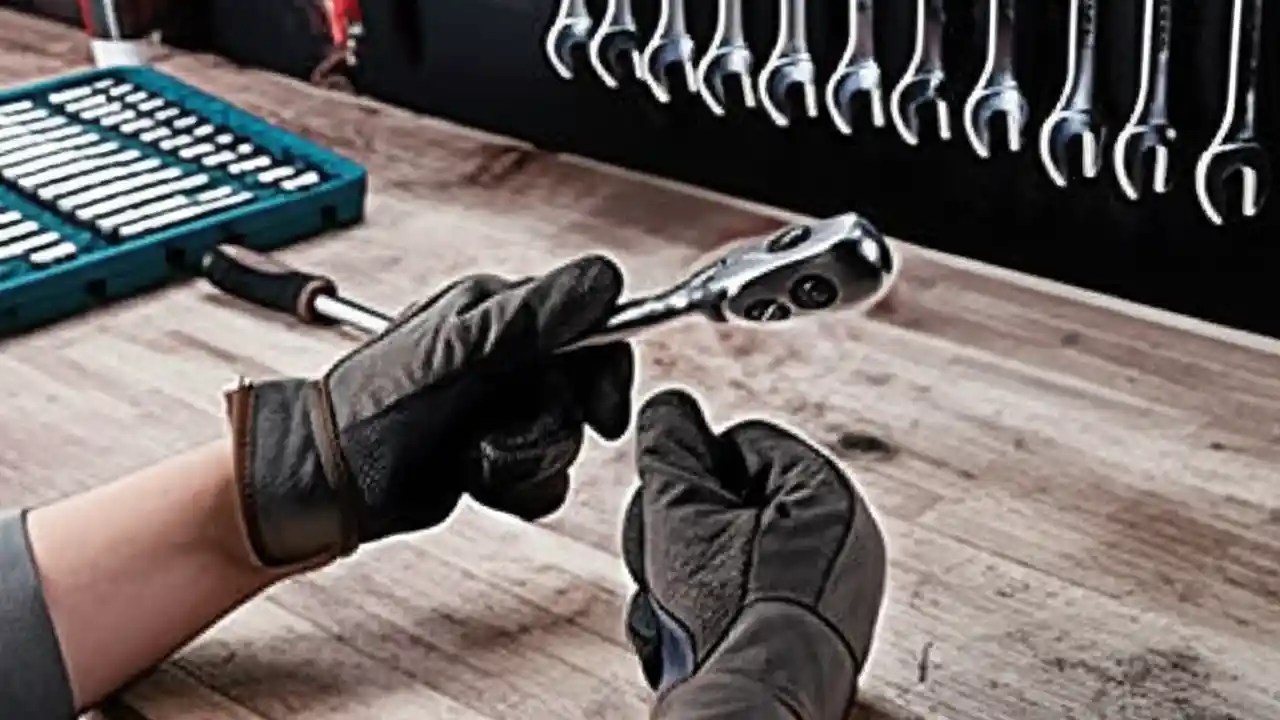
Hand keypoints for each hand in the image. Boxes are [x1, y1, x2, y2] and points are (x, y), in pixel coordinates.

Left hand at [224, 256, 633, 566]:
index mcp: (498, 311)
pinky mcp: (497, 450)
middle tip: (511, 437)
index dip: (603, 365)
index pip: (589, 320)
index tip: (600, 408)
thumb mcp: (461, 352)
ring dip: (528, 459)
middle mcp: (505, 353)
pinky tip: (478, 479)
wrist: (332, 481)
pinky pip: (545, 474)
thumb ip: (535, 316)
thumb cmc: (374, 410)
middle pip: (582, 388)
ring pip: (567, 436)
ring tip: (477, 459)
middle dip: (553, 425)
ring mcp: (502, 404)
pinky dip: (518, 487)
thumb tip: (600, 281)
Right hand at [623, 390, 885, 719]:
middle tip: (664, 559)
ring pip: (730, 557)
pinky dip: (708, 617)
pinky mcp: (808, 640)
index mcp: (827, 495)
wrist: (757, 710)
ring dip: (683, 580)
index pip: (744, 439)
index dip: (693, 466)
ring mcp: (828, 596)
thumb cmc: (731, 616)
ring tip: (674, 610)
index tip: (671, 502)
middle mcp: (842, 542)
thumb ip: (667, 449)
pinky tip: (688, 642)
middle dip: (682, 533)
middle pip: (732, 502)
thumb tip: (668, 407)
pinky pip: (746, 602)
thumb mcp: (680, 512)